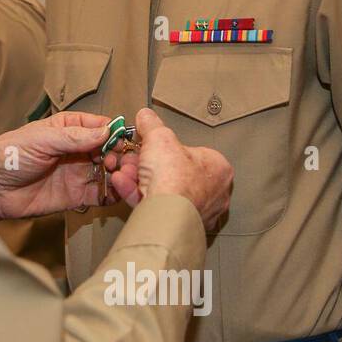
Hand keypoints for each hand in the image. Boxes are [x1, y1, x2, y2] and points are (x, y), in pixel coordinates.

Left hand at [0, 111, 136, 221]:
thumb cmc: (9, 156)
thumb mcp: (40, 140)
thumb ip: (74, 137)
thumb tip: (106, 131)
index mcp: (68, 128)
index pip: (101, 127)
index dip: (115, 133)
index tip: (125, 141)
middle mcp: (77, 150)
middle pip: (110, 150)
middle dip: (121, 155)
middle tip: (122, 163)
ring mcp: (78, 172)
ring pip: (110, 172)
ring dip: (120, 175)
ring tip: (121, 178)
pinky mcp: (76, 196)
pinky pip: (101, 194)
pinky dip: (112, 193)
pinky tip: (115, 192)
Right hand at [132, 108, 232, 230]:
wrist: (165, 214)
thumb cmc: (174, 179)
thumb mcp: (159, 138)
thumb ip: (152, 125)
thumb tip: (146, 116)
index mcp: (218, 168)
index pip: (192, 152)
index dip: (167, 148)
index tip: (151, 146)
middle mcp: (213, 192)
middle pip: (174, 172)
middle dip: (149, 166)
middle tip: (135, 160)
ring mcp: (197, 211)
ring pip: (164, 190)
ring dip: (139, 180)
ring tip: (125, 172)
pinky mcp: (178, 225)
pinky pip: (157, 206)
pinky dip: (137, 195)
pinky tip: (122, 185)